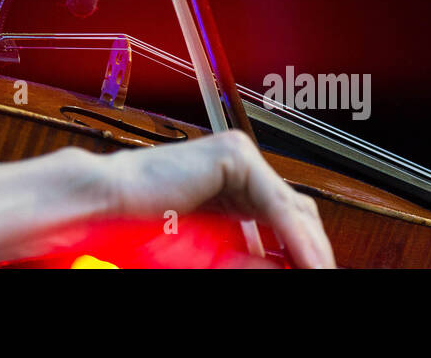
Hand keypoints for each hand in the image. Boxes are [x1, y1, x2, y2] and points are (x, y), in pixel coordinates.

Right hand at [102, 130, 335, 267]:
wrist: (109, 201)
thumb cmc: (141, 222)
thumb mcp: (208, 248)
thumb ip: (244, 256)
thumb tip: (281, 266)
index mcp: (231, 181)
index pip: (283, 216)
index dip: (301, 249)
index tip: (310, 272)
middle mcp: (239, 163)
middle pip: (295, 209)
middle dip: (311, 248)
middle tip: (320, 275)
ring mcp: (239, 155)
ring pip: (292, 208)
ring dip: (308, 247)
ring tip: (317, 273)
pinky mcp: (235, 158)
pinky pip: (277, 206)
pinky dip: (294, 239)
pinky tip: (304, 262)